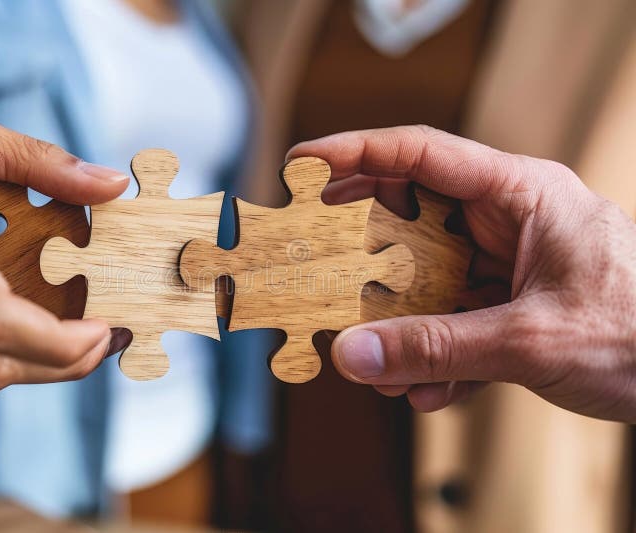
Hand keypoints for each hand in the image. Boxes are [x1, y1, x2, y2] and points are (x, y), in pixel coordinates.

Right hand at [289, 125, 635, 421]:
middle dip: (364, 247)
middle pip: (414, 213)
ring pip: (427, 277)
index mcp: (523, 194)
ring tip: (382, 365)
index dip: (356, 155)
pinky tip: (432, 391)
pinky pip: (451, 318)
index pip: (424, 153)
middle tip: (317, 261)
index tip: (303, 166)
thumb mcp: (533, 340)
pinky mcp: (510, 304)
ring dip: (399, 324)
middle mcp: (510, 220)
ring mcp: (508, 263)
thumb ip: (439, 349)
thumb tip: (354, 355)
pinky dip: (434, 356)